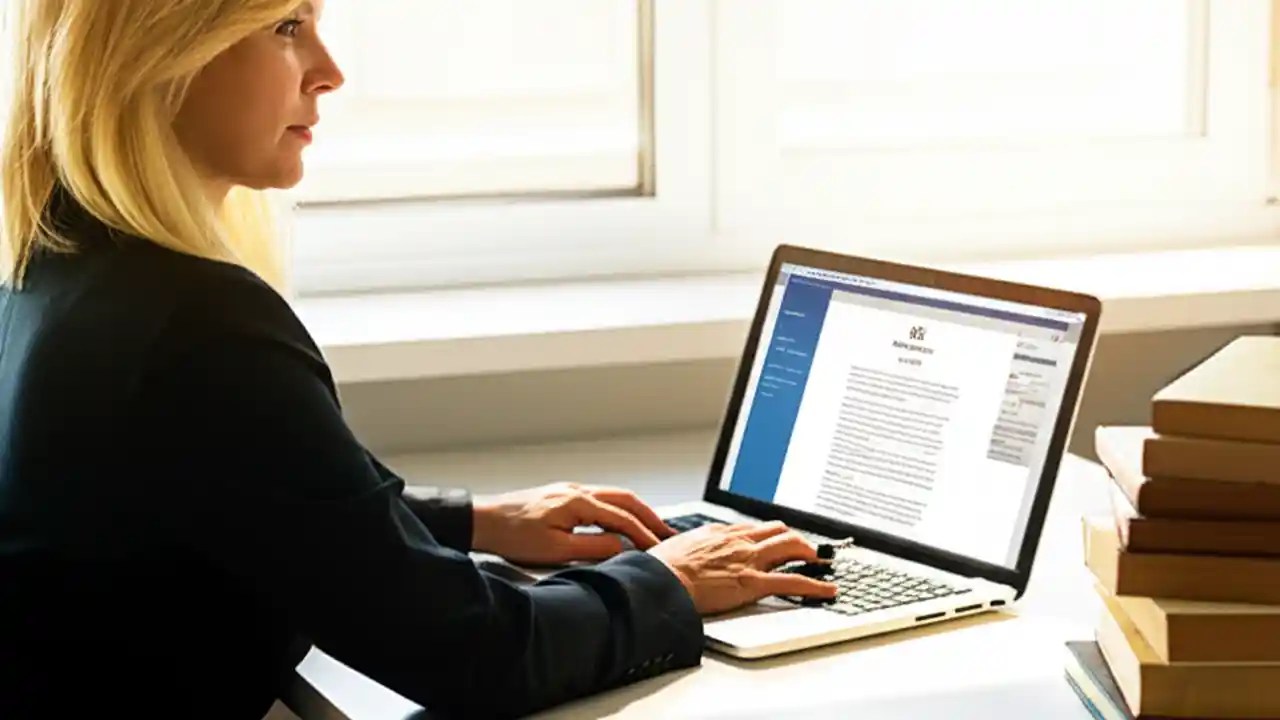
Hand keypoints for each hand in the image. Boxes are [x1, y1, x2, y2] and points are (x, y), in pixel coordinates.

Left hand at [471, 483, 675, 564]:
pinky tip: (620, 520)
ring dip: (635, 510)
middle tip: (668, 532)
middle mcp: (578, 490)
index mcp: (579, 502)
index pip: (623, 518)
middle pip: (625, 499)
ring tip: (651, 526)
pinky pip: (600, 498)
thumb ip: (593, 548)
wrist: (483, 520)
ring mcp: (569, 490)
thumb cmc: (513, 535)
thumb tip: (622, 548)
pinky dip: (618, 508)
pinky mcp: (561, 495)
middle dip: (650, 516)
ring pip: (614, 495)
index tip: (661, 548)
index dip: (645, 535)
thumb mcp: (557, 550)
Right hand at [648, 521, 837, 614]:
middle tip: (805, 547)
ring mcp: (748, 560)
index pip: (755, 527)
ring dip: (809, 553)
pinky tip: (827, 589)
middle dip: (795, 538)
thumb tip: (687, 552)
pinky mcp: (753, 582)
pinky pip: (793, 581)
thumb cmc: (662, 569)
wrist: (661, 582)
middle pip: (778, 530)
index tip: (777, 538)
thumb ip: (692, 548)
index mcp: (720, 532)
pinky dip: (815, 586)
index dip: (771, 533)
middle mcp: (738, 541)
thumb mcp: (677, 548)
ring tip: (819, 562)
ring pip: (791, 547)